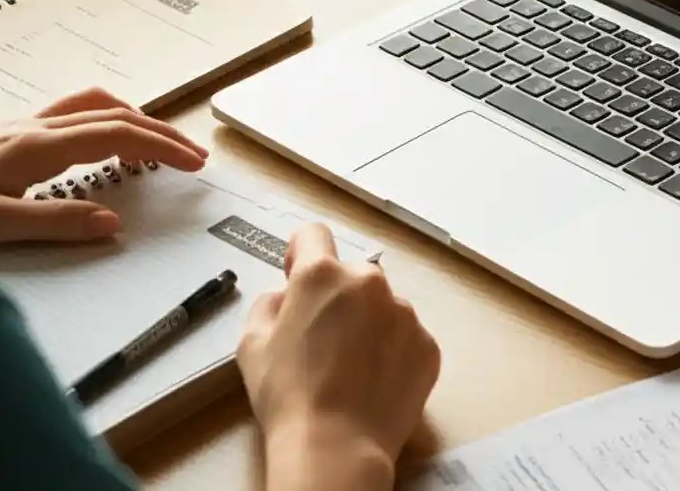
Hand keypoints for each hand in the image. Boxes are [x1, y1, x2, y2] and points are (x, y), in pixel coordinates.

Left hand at [0, 88, 208, 243]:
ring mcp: (19, 127)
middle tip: (194, 155)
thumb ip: (54, 222)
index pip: (118, 135)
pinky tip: (104, 141)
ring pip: (92, 105)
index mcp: (35, 147)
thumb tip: (110, 223)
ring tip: (158, 142)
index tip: (194, 163)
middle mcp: (30, 129)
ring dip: (134, 118)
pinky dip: (104, 120)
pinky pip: (72, 113)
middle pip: (114, 114)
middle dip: (161, 132)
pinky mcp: (10, 136)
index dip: (162, 146)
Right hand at [239, 224, 440, 490]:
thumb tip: (284, 298)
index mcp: (322, 275)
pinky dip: (392, 353)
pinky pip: (406, 338)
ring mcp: (404, 313)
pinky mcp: (427, 345)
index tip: (298, 275)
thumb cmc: (290, 395)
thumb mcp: (252, 344)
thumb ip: (268, 306)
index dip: (301, 254)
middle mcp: (369, 283)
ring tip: (349, 368)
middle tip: (322, 339)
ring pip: (383, 307)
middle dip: (338, 298)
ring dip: (369, 325)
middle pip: (352, 276)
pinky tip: (373, 381)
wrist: (337, 445)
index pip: (313, 235)